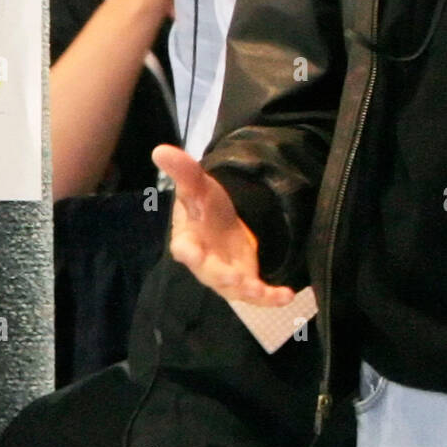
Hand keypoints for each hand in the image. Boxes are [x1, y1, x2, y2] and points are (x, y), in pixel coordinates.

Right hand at [154, 144, 296, 305]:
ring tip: (263, 292)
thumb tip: (160, 149)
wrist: (221, 224)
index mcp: (189, 241)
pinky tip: (287, 295)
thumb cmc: (204, 208)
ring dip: (249, 291)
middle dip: (222, 276)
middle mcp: (205, 263)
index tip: (191, 253)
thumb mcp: (197, 185)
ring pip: (235, 289)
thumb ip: (183, 171)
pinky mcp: (246, 281)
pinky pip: (257, 294)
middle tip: (234, 277)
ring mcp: (226, 275)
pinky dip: (271, 297)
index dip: (188, 252)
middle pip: (211, 273)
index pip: (184, 249)